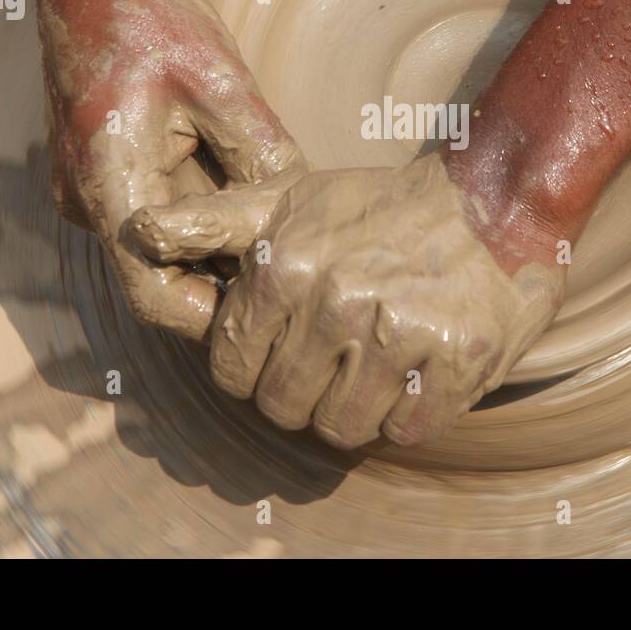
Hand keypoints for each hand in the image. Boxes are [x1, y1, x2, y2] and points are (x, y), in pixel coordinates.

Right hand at [27, 0, 306, 337]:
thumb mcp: (219, 79)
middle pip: (163, 273)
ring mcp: (91, 185)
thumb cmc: (146, 10)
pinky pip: (155, 207)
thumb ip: (261, 152)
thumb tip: (305, 213)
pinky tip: (245, 183)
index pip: (154, 295)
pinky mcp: (102, 168)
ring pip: (163, 240)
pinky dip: (199, 207)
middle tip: (295, 264)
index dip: (213, 317)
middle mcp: (89, 198)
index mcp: (109, 181)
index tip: (274, 309)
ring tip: (280, 221)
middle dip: (226, 272)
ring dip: (215, 237)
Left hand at [129, 153, 564, 447]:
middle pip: (283, 408)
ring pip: (342, 428)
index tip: (289, 341)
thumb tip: (137, 230)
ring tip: (377, 359)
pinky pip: (406, 431)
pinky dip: (408, 413)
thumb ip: (211, 221)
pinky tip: (417, 368)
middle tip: (338, 351)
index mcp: (286, 267)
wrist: (493, 201)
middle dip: (302, 389)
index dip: (254, 364)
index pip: (233, 370)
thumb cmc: (381, 207)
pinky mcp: (457, 363)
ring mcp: (401, 335)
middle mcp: (338, 302)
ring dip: (355, 406)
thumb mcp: (291, 197)